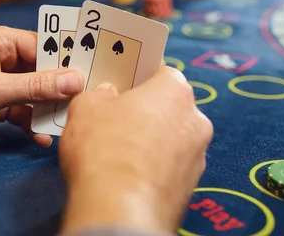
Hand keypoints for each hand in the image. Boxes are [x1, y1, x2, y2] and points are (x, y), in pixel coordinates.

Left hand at [0, 25, 84, 154]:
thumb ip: (33, 86)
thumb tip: (76, 80)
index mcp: (0, 41)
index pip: (44, 47)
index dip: (66, 62)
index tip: (91, 78)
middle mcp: (3, 59)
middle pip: (43, 71)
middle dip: (61, 89)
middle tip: (84, 104)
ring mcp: (0, 83)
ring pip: (35, 94)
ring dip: (48, 110)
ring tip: (64, 126)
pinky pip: (23, 112)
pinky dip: (32, 124)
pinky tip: (42, 139)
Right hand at [60, 67, 212, 234]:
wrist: (119, 211)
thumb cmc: (104, 150)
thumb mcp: (86, 107)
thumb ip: (99, 94)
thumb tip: (106, 96)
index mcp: (175, 89)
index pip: (160, 72)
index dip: (137, 78)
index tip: (121, 87)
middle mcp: (195, 119)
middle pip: (168, 106)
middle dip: (145, 111)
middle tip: (114, 120)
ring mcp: (197, 155)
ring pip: (171, 138)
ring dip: (151, 141)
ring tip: (118, 153)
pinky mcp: (192, 187)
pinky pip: (169, 167)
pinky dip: (153, 168)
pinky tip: (128, 175)